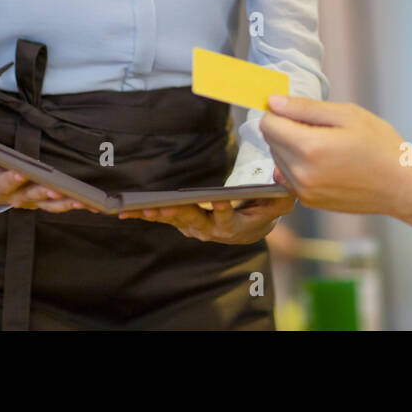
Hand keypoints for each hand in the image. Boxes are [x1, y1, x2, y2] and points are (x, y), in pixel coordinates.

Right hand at [0, 113, 88, 212]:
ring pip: (44, 204)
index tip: (20, 174)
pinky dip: (70, 204)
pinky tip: (91, 202)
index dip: (10, 180)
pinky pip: (54, 204)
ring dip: (62, 203)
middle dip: (41, 193)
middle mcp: (9, 196)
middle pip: (26, 196)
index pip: (0, 183)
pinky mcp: (37, 201)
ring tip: (80, 200)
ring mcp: (25, 200)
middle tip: (56, 189)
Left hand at [118, 194, 294, 242]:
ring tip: (136, 209)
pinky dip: (145, 214)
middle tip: (160, 207)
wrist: (252, 227)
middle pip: (193, 221)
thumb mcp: (280, 202)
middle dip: (176, 214)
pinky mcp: (185, 222)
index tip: (218, 200)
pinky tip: (126, 211)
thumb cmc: (266, 208)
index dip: (223, 209)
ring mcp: (196, 228)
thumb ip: (282, 196)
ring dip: (155, 216)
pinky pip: (164, 218)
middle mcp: (212, 231)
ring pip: (174, 220)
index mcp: (234, 225)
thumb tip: (286, 180)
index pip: (228, 216)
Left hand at [261, 95, 411, 228]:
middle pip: (271, 142)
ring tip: (326, 145)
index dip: (280, 112)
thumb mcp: (347, 115)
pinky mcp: (309, 201)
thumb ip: (305, 108)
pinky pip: (289, 177)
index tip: (298, 110)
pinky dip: (299, 166)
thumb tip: (272, 102)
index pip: (268, 124)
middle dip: (287, 129)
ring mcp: (303, 191)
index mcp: (309, 148)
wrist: (401, 185)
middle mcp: (300, 173)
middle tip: (321, 128)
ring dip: (292, 148)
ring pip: (278, 159)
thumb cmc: (380, 145)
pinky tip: (325, 162)